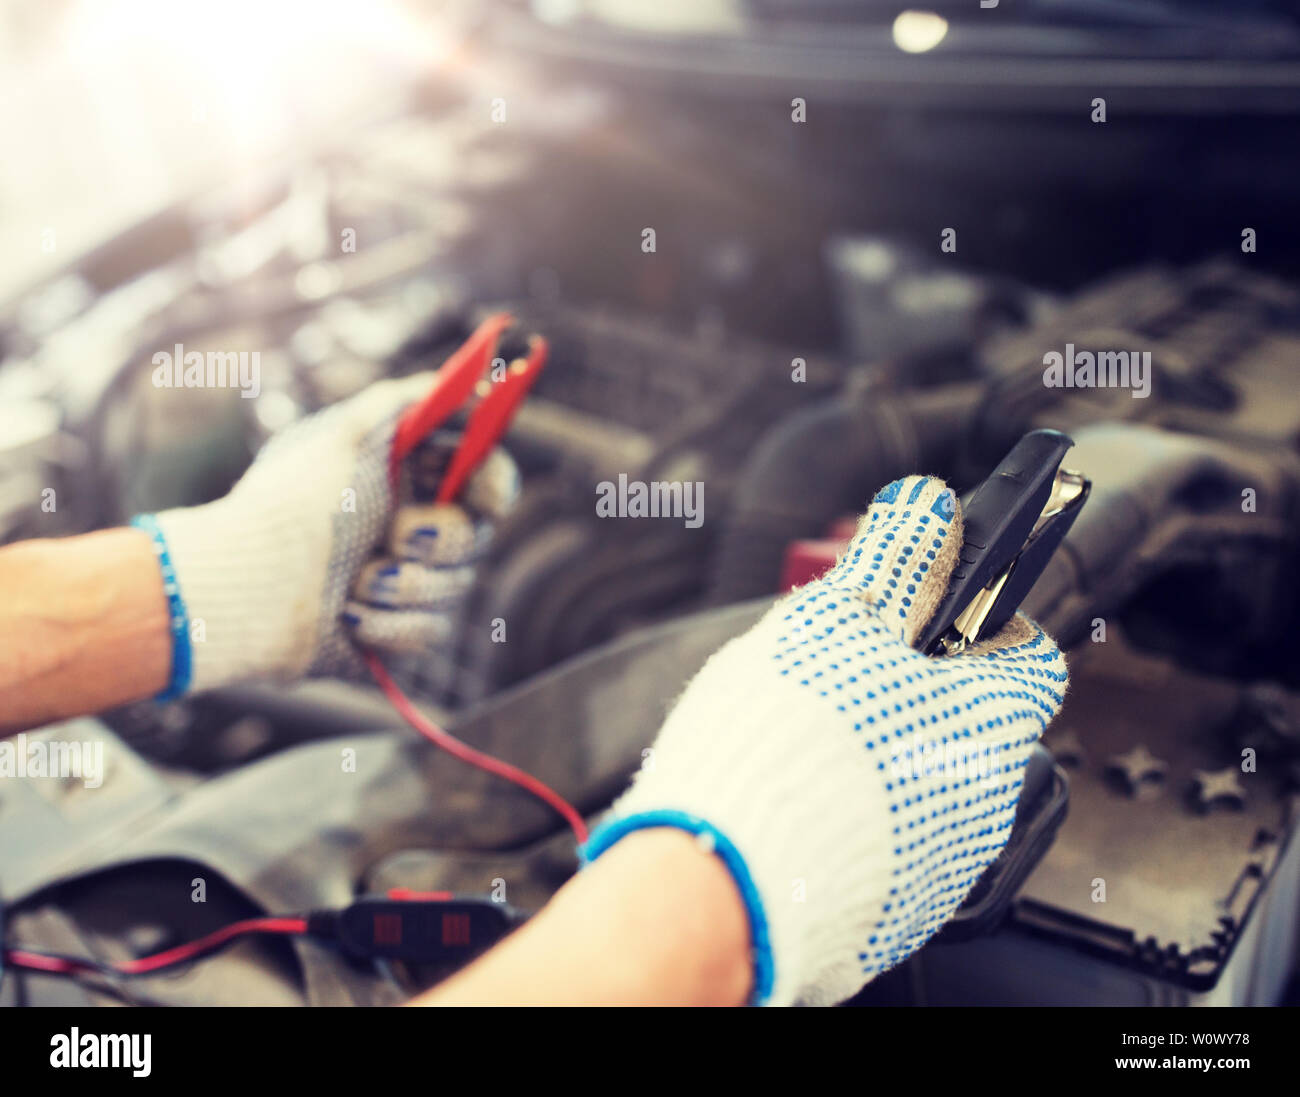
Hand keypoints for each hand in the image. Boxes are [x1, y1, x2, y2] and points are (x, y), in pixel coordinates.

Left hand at [139, 373, 516, 693]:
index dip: (494, 484)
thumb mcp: (350, 432)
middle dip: (438, 539)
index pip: (484, 476)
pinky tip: (348, 617)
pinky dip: (392, 624)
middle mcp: (411, 528)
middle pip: (476, 535)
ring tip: (355, 585)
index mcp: (405, 479)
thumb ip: (411, 400)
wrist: (249, 590)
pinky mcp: (398, 635)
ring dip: (406, 584)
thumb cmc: (295, 506)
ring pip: (458, 588)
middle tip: (395, 535)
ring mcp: (408, 584)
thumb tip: (469, 384)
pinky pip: (433, 632)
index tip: (484, 494)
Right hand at [582, 474, 1067, 1004]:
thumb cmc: (779, 749)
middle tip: (838, 677)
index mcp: (986, 722)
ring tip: (800, 746)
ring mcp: (941, 869)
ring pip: (923, 786)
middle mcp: (983, 803)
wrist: (719, 890)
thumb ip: (893, 561)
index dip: (987, 624)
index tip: (936, 613)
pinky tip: (791, 808)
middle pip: (967, 723)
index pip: (1031, 657)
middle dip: (912, 692)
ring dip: (880, 757)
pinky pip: (885, 849)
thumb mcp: (831, 622)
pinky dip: (852, 823)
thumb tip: (933, 506)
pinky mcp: (893, 918)